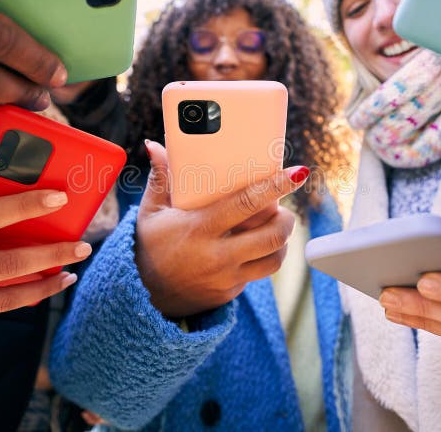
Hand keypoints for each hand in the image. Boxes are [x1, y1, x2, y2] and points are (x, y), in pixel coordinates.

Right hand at [0, 190, 90, 349]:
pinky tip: (13, 291)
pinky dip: (2, 301)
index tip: (59, 199)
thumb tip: (2, 198)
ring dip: (42, 287)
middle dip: (51, 255)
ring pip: (3, 301)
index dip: (23, 207)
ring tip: (67, 274)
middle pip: (4, 266)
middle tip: (82, 246)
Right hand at [135, 140, 308, 317]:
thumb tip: (155, 145)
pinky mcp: (230, 292)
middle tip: (282, 208)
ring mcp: (226, 277)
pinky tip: (254, 247)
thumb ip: (159, 179)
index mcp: (199, 228)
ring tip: (275, 228)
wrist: (142, 296)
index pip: (246, 203)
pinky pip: (257, 274)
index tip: (298, 172)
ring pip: (274, 259)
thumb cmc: (148, 246)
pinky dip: (262, 258)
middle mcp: (217, 255)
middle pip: (272, 236)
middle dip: (287, 219)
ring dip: (281, 242)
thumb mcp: (150, 212)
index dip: (276, 186)